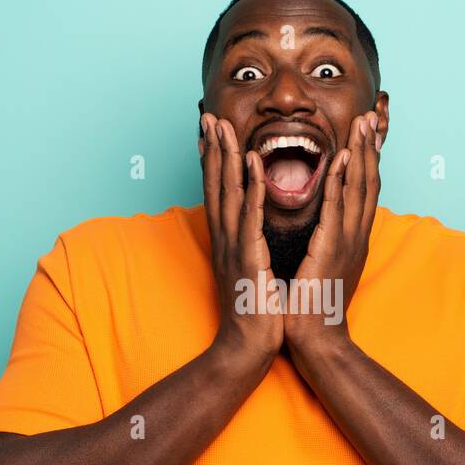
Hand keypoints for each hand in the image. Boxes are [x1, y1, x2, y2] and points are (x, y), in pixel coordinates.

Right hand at [200, 113, 282, 370]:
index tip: (212, 133)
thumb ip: (248, 249)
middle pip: (216, 186)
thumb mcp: (249, 273)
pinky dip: (250, 188)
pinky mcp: (248, 258)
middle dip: (213, 149)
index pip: (218, 193)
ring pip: (228, 193)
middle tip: (209, 116)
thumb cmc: (254, 314)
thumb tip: (250, 233)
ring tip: (224, 127)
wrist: (248, 347)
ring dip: (225, 158)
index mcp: (228, 242)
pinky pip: (249, 217)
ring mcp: (234, 247)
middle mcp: (225, 240)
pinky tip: (251, 164)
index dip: (214, 161)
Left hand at [283, 110, 380, 356]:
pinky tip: (341, 158)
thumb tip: (325, 225)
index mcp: (351, 238)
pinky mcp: (330, 251)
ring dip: (361, 153)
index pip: (363, 190)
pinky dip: (339, 181)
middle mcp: (355, 236)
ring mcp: (346, 242)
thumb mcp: (323, 264)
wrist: (315, 338)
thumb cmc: (313, 305)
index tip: (367, 131)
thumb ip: (327, 241)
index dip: (367, 159)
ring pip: (358, 189)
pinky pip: (336, 209)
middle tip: (372, 115)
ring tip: (362, 124)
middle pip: (368, 182)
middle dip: (371, 148)